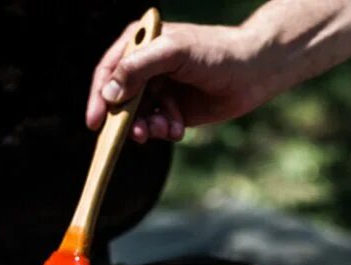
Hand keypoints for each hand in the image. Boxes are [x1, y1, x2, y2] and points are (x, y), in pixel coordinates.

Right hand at [86, 22, 264, 141]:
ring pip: (139, 116)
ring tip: (167, 128)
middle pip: (120, 99)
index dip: (99, 96)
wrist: (254, 72)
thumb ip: (138, 68)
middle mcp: (146, 67)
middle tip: (137, 134)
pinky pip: (158, 126)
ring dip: (149, 127)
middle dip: (127, 119)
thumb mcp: (173, 54)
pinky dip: (165, 130)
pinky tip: (178, 129)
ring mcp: (160, 89)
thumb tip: (109, 93)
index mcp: (140, 44)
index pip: (108, 71)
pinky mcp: (174, 109)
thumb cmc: (215, 53)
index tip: (95, 121)